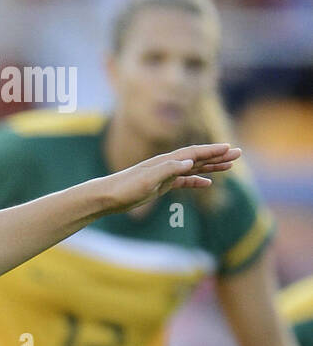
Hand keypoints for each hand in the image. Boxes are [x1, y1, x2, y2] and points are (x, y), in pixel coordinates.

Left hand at [101, 144, 240, 216]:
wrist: (107, 197)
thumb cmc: (125, 188)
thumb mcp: (147, 180)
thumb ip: (168, 170)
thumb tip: (190, 162)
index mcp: (166, 161)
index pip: (194, 152)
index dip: (211, 150)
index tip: (229, 148)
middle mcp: (167, 164)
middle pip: (198, 157)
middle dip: (218, 155)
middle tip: (238, 153)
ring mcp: (165, 174)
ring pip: (194, 168)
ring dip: (211, 166)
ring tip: (229, 165)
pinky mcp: (160, 186)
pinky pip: (183, 182)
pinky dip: (196, 181)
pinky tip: (207, 183)